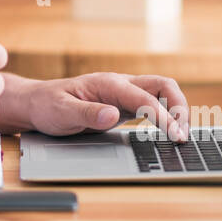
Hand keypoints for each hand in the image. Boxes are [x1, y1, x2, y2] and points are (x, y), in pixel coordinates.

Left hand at [25, 72, 189, 140]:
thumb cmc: (47, 105)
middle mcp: (120, 84)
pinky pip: (154, 105)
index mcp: (108, 83)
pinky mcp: (125, 105)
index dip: (163, 116)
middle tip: (184, 135)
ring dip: (177, 111)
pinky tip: (170, 131)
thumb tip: (113, 115)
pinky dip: (167, 115)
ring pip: (162, 93)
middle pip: (163, 86)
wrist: (37, 103)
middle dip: (180, 107)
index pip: (145, 98)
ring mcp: (124, 94)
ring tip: (182, 136)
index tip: (175, 135)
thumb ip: (87, 113)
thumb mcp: (62, 112)